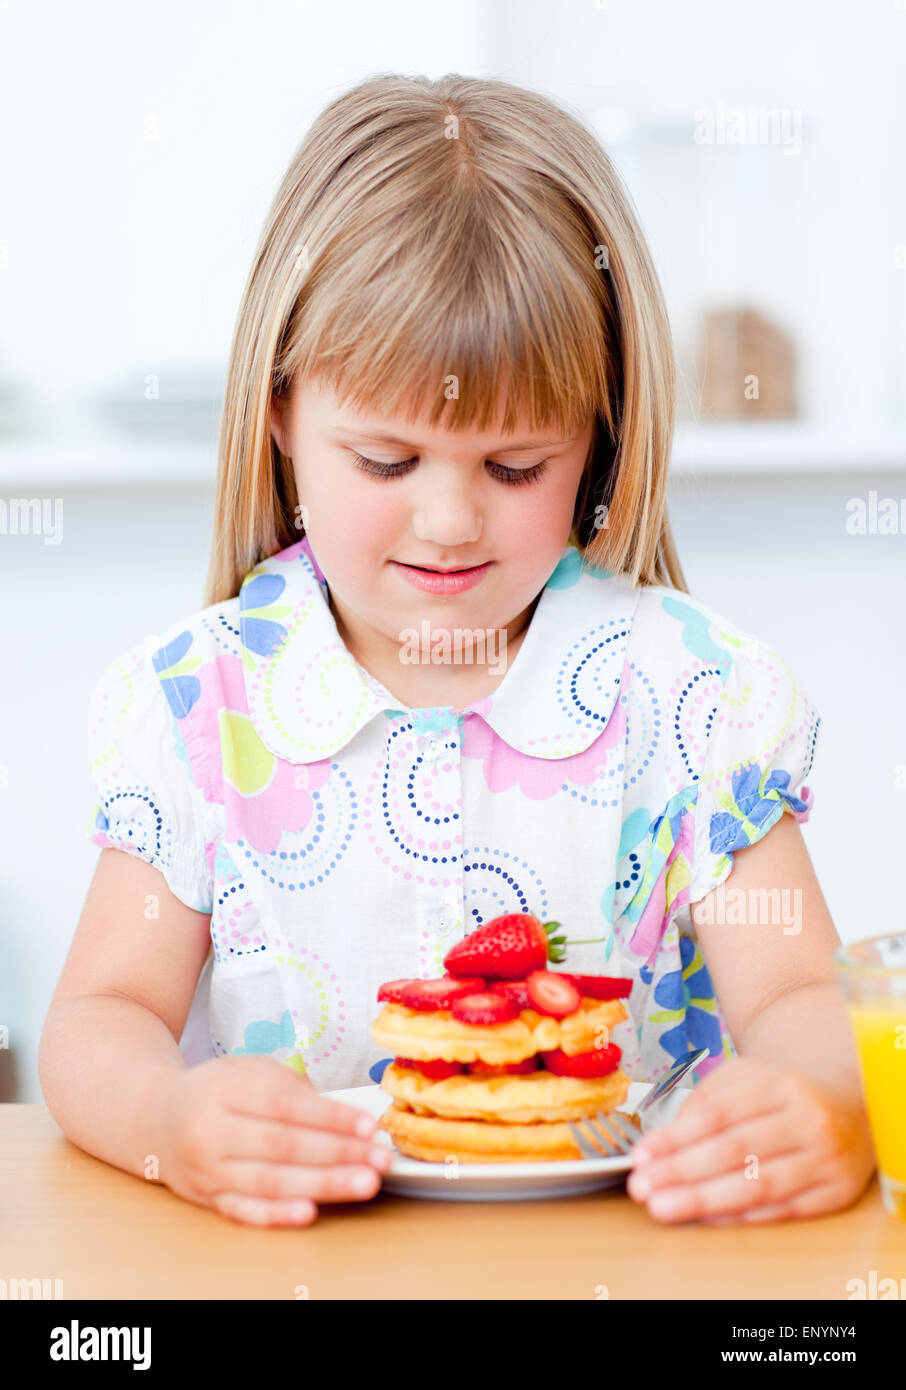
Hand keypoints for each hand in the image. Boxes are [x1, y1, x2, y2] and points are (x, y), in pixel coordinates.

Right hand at [149, 1055, 392, 1226]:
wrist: (152, 1118)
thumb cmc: (214, 1091)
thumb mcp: (247, 1071)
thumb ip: (291, 1086)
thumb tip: (343, 1115)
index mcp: (224, 1090)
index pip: (285, 1105)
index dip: (330, 1117)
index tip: (369, 1125)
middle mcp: (211, 1130)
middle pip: (282, 1146)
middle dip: (338, 1154)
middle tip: (380, 1159)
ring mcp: (207, 1169)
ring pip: (269, 1181)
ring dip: (323, 1185)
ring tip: (364, 1183)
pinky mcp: (206, 1199)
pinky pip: (244, 1211)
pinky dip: (277, 1214)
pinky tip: (310, 1212)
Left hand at [625, 1055, 875, 1224]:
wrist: (850, 1103)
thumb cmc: (784, 1092)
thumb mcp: (746, 1077)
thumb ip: (706, 1102)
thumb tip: (663, 1143)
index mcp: (780, 1083)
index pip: (717, 1114)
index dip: (675, 1138)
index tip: (640, 1156)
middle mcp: (808, 1119)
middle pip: (734, 1150)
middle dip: (681, 1172)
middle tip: (642, 1188)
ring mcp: (827, 1158)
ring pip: (757, 1185)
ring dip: (704, 1200)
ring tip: (664, 1207)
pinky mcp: (837, 1191)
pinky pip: (781, 1210)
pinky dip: (739, 1216)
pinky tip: (706, 1217)